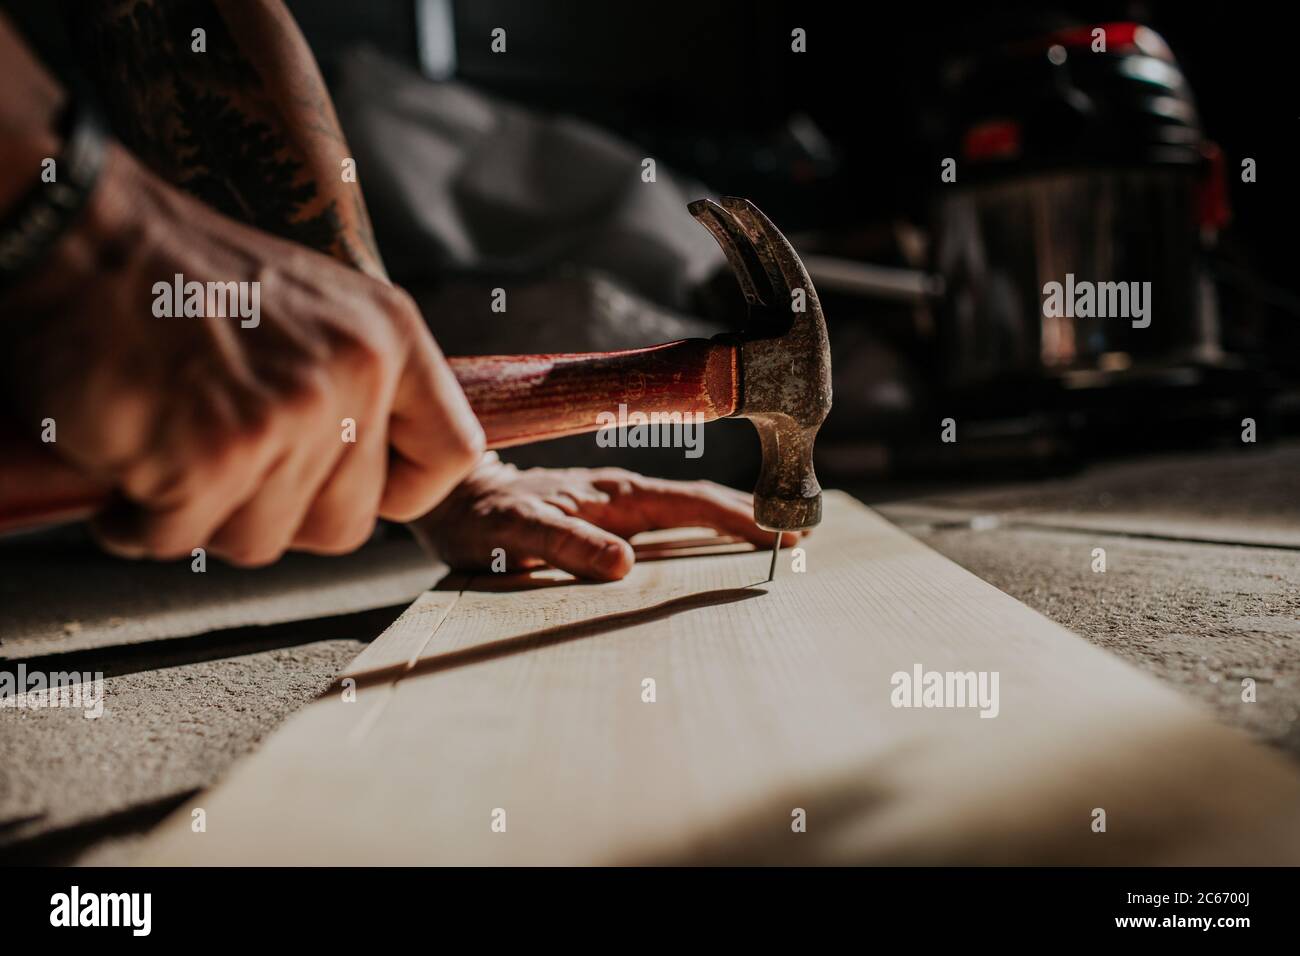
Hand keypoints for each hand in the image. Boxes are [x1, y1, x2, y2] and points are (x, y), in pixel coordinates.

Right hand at [1, 144, 483, 564]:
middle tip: (223, 462)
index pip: (449, 458)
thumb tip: (375, 470)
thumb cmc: (183, 276)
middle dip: (278, 513)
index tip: (343, 485)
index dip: (396, 490)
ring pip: (263, 541)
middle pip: (346, 525)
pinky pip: (183, 541)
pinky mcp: (215, 455)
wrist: (82, 234)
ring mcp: (288, 418)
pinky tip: (127, 458)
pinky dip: (138, 520)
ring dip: (203, 515)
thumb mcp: (315, 306)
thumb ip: (358, 384)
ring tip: (169, 445)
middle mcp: (355, 377)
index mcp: (390, 337)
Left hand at [411, 455, 801, 580]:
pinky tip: (711, 541)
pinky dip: (700, 526)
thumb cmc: (480, 517)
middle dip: (752, 516)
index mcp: (615, 494)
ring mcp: (616, 502)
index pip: (693, 504)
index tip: (782, 530)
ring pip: (688, 508)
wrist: (448, 496)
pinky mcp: (605, 514)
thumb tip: (624, 567)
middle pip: (703, 501)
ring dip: (731, 520)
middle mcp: (622, 494)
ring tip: (772, 535)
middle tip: (800, 534)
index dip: (740, 518)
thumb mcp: (518, 533)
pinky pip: (665, 519)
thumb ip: (567, 546)